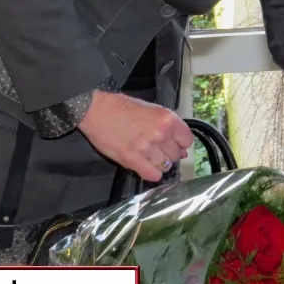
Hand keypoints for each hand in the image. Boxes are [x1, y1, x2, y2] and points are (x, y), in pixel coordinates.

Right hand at [77, 91, 193, 181]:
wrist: (96, 110)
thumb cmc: (123, 108)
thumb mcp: (151, 109)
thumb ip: (169, 128)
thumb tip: (182, 150)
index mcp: (167, 119)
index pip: (187, 140)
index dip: (180, 143)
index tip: (173, 143)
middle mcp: (160, 134)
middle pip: (176, 155)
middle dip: (168, 153)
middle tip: (156, 148)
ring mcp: (146, 148)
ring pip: (166, 166)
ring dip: (159, 163)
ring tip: (148, 156)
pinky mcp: (132, 160)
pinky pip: (152, 175)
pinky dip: (152, 174)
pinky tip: (145, 166)